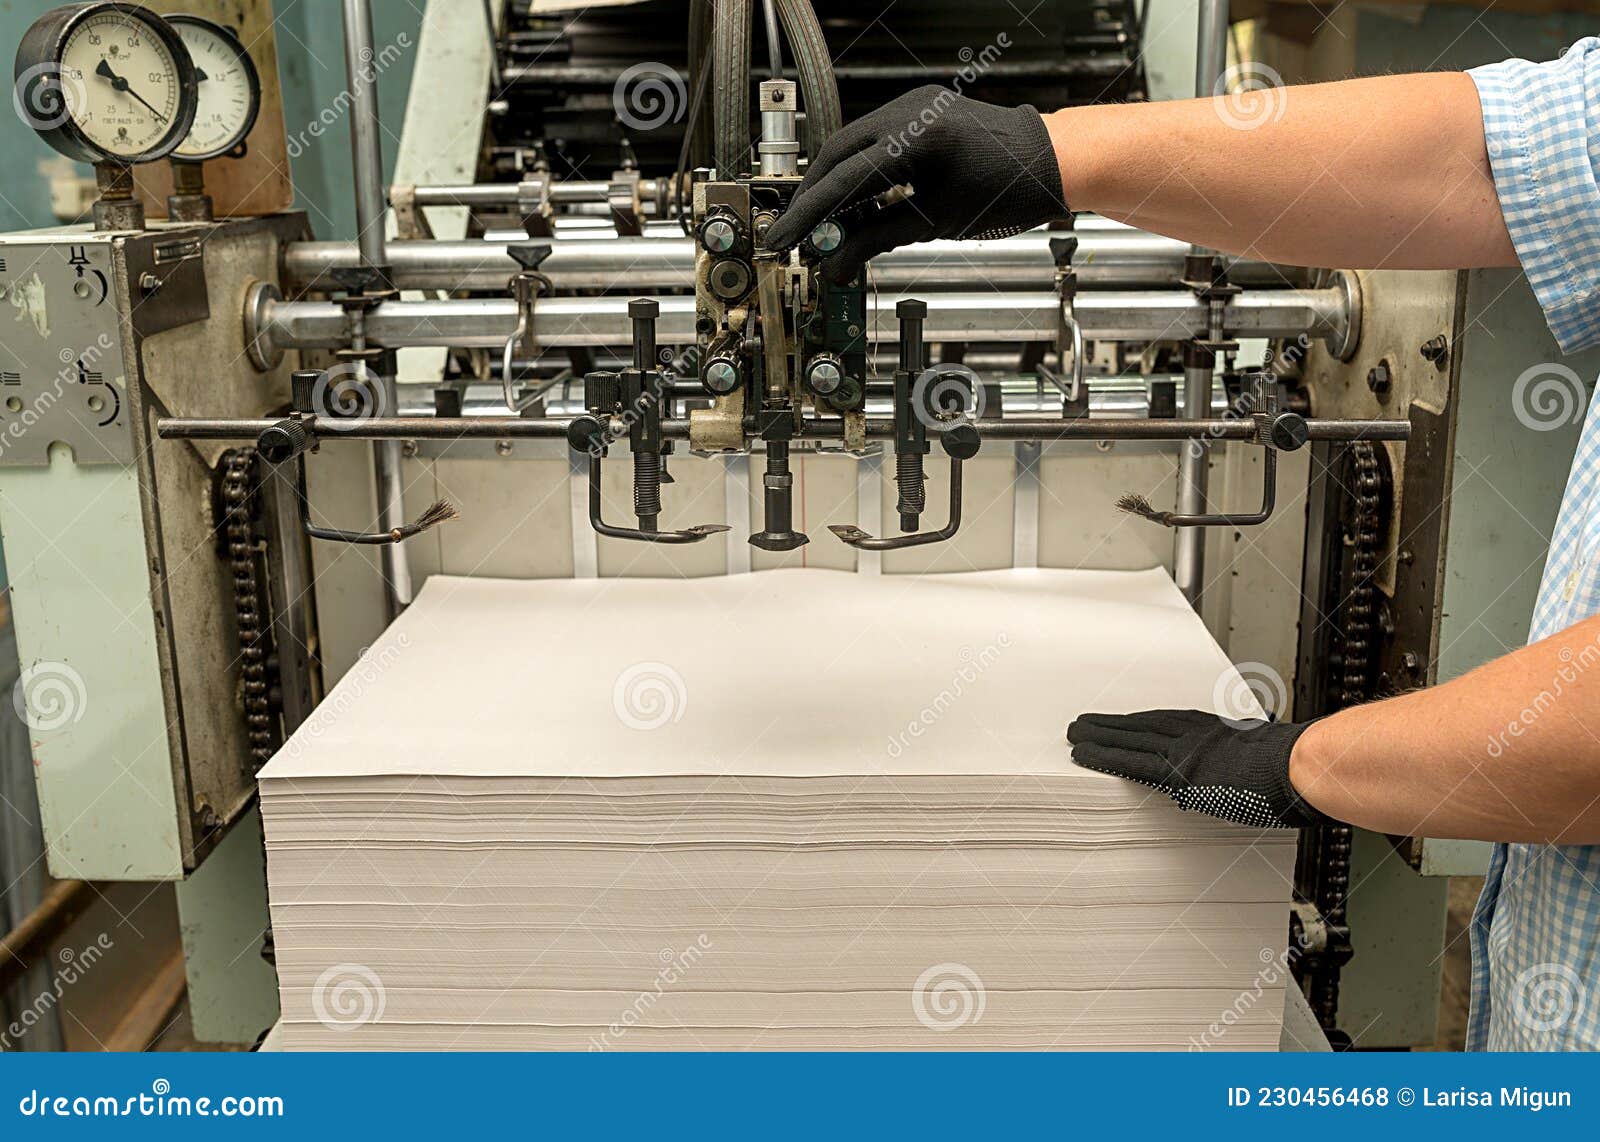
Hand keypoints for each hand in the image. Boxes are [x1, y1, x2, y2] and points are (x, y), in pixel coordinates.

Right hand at [764, 86, 1066, 281]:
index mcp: (915, 138)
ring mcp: (914, 105)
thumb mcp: (936, 225)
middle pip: (835, 154)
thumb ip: (878, 241)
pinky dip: (859, 171)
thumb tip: (838, 264)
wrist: (1049, 161)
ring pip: (850, 145)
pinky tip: (856, 202)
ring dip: (835, 184)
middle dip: (814, 198)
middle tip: (800, 234)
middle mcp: (910, 111)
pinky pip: (873, 140)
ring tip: (829, 225)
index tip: (784, 239)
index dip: (807, 215)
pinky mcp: (919, 110)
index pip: (842, 180)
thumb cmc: (1008, 189)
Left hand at [1066, 709, 1329, 828]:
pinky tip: (1084, 753)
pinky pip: (1131, 762)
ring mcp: (1185, 752)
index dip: (1141, 724)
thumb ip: (1246, 758)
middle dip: (1112, 726)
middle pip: (1143, 727)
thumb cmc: (1296, 765)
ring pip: (1130, 740)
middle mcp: (1195, 736)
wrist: (1301, 766)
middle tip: (1084, 723)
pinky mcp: (1178, 771)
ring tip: (1073, 733)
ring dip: (1098, 736)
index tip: (1123, 723)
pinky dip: (1104, 756)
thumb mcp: (1268, 754)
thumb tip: (1242, 769)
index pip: (1169, 724)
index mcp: (1216, 731)